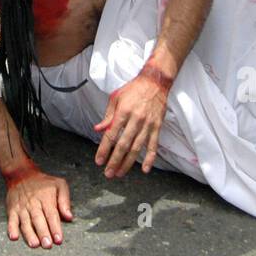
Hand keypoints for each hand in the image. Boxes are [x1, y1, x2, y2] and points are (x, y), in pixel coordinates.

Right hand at [3, 161, 71, 248]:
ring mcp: (22, 207)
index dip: (55, 227)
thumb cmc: (43, 182)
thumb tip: (69, 216)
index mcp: (46, 198)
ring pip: (26, 222)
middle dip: (43, 233)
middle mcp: (33, 203)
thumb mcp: (59, 184)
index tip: (58, 239)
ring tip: (34, 244)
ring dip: (29, 234)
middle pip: (38, 220)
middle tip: (47, 245)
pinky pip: (11, 220)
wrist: (21, 174)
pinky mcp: (12, 210)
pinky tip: (14, 236)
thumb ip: (65, 200)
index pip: (51, 214)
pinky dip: (11, 228)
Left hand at [93, 62, 171, 178]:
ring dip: (128, 163)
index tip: (99, 161)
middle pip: (123, 145)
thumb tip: (97, 129)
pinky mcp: (157, 127)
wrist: (155, 82)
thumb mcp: (116, 98)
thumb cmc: (133, 89)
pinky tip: (145, 169)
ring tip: (120, 173)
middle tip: (108, 173)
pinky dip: (150, 158)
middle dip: (114, 161)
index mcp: (123, 112)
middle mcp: (135, 120)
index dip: (104, 149)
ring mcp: (147, 125)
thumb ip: (108, 116)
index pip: (111, 135)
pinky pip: (153, 145)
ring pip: (137, 148)